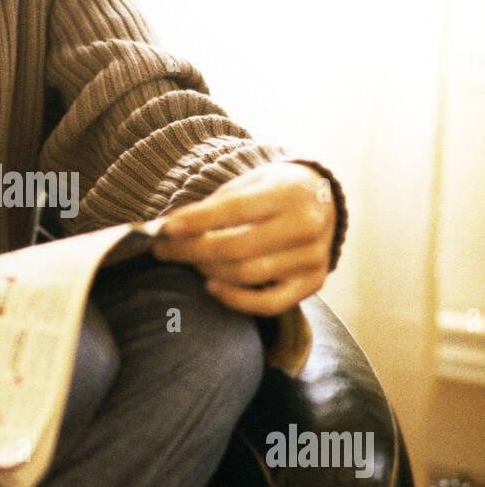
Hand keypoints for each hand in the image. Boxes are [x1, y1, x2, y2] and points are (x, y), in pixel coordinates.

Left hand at [152, 161, 336, 314]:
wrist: (322, 200)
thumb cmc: (275, 190)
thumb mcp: (249, 182)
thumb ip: (214, 205)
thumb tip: (169, 229)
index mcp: (288, 192)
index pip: (233, 209)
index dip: (196, 221)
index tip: (165, 229)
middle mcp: (305, 226)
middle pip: (236, 247)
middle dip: (192, 251)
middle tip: (164, 251)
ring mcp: (312, 257)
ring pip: (248, 275)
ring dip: (208, 271)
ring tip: (188, 262)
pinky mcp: (313, 282)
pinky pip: (270, 304)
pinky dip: (236, 300)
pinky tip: (212, 286)